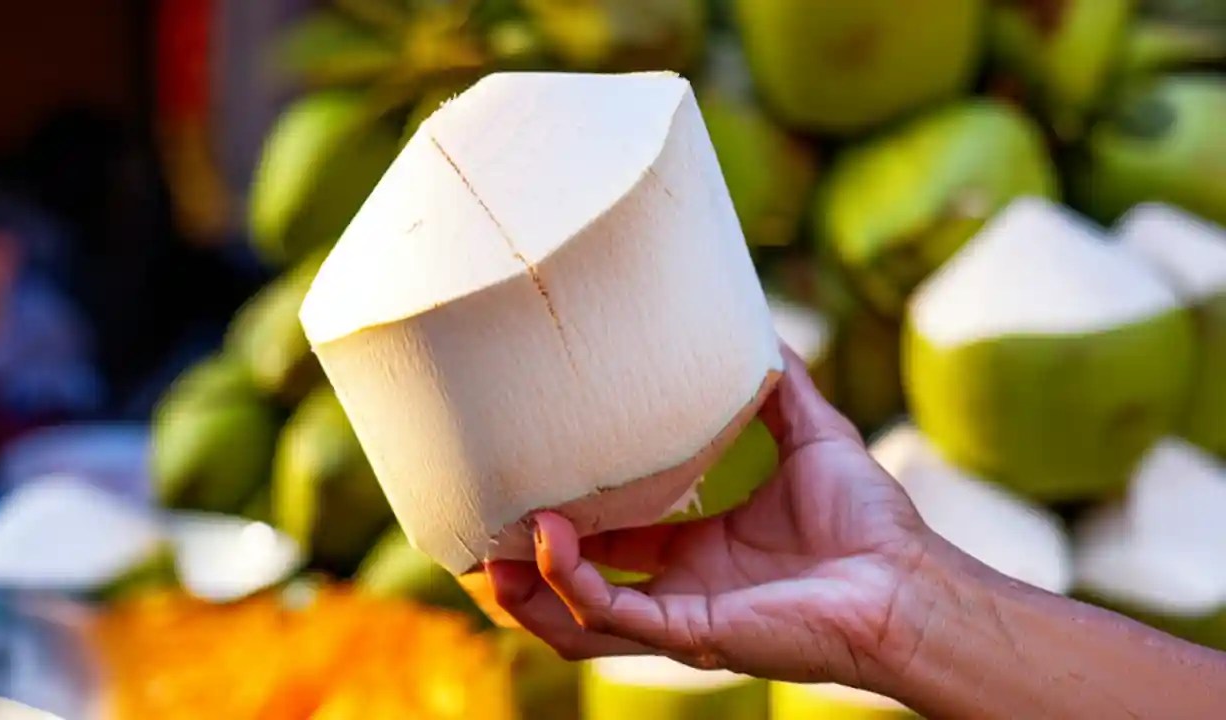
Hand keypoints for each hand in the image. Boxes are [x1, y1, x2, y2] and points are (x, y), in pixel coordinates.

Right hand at [485, 344, 933, 688]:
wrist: (906, 581)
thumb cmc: (869, 522)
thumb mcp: (810, 433)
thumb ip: (780, 384)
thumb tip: (759, 321)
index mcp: (697, 552)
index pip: (610, 542)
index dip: (564, 521)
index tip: (526, 480)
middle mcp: (679, 588)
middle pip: (577, 588)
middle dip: (522, 569)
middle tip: (479, 531)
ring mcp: (680, 616)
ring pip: (574, 618)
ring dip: (525, 591)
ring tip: (483, 556)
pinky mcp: (691, 634)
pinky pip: (609, 614)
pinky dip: (570, 581)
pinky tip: (548, 536)